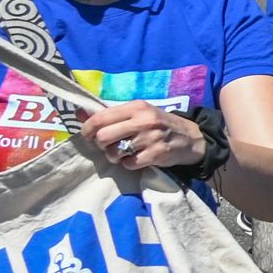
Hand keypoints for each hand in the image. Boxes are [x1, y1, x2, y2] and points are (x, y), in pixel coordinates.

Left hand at [79, 100, 207, 172]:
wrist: (192, 138)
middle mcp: (143, 121)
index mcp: (137, 107)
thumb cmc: (160, 124)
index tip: (88, 136)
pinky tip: (137, 159)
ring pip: (114, 152)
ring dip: (115, 156)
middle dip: (101, 145)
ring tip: (125, 153)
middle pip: (103, 137)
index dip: (87, 129)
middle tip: (109, 146)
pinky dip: (129, 164)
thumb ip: (111, 114)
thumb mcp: (139, 113)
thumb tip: (79, 114)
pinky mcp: (157, 154)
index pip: (100, 118)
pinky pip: (129, 164)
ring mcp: (151, 138)